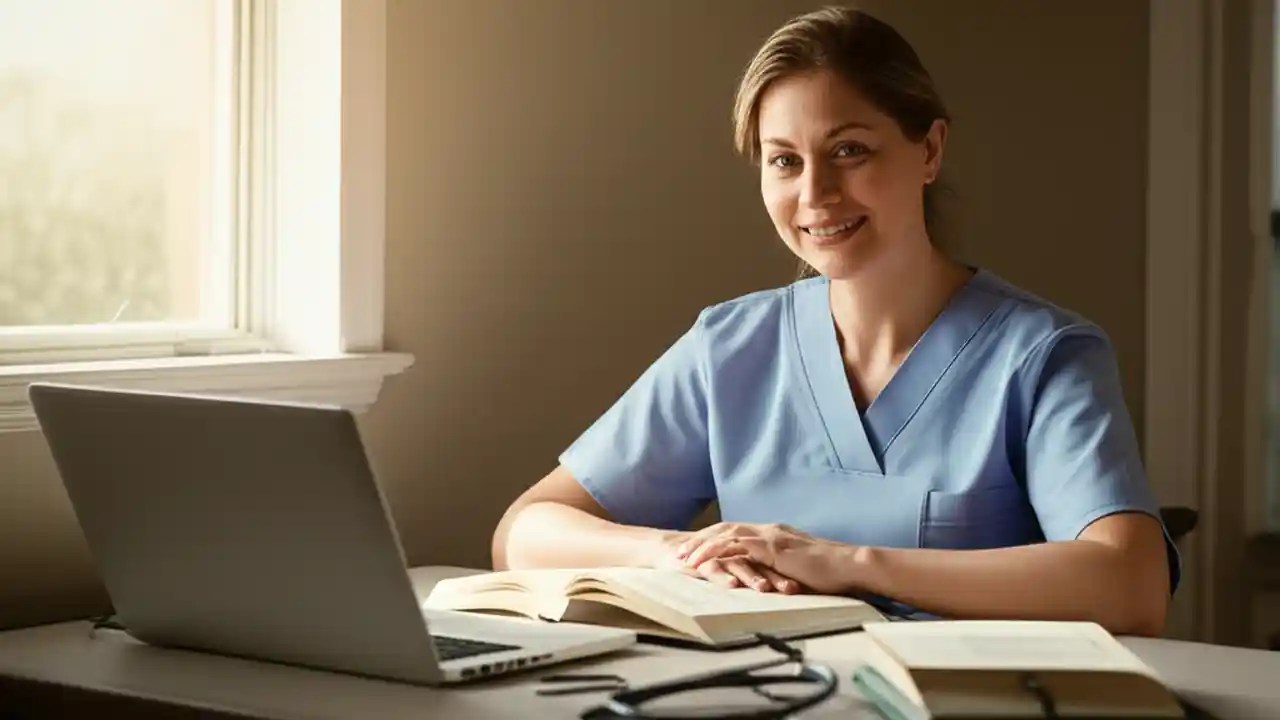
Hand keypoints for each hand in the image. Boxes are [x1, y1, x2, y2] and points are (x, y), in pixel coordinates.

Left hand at [676, 522, 852, 594]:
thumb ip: (780, 571)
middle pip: (725, 528)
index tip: (695, 550)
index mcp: (774, 534)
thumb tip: (767, 582)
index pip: (736, 532)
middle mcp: (768, 530)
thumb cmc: (829, 574)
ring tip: (682, 558)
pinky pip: (735, 546)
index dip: (714, 540)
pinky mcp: (772, 547)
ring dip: (701, 546)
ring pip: (725, 534)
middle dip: (700, 539)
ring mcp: (770, 536)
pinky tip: (701, 563)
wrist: (848, 567)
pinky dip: (715, 553)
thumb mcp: (797, 571)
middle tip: (679, 552)